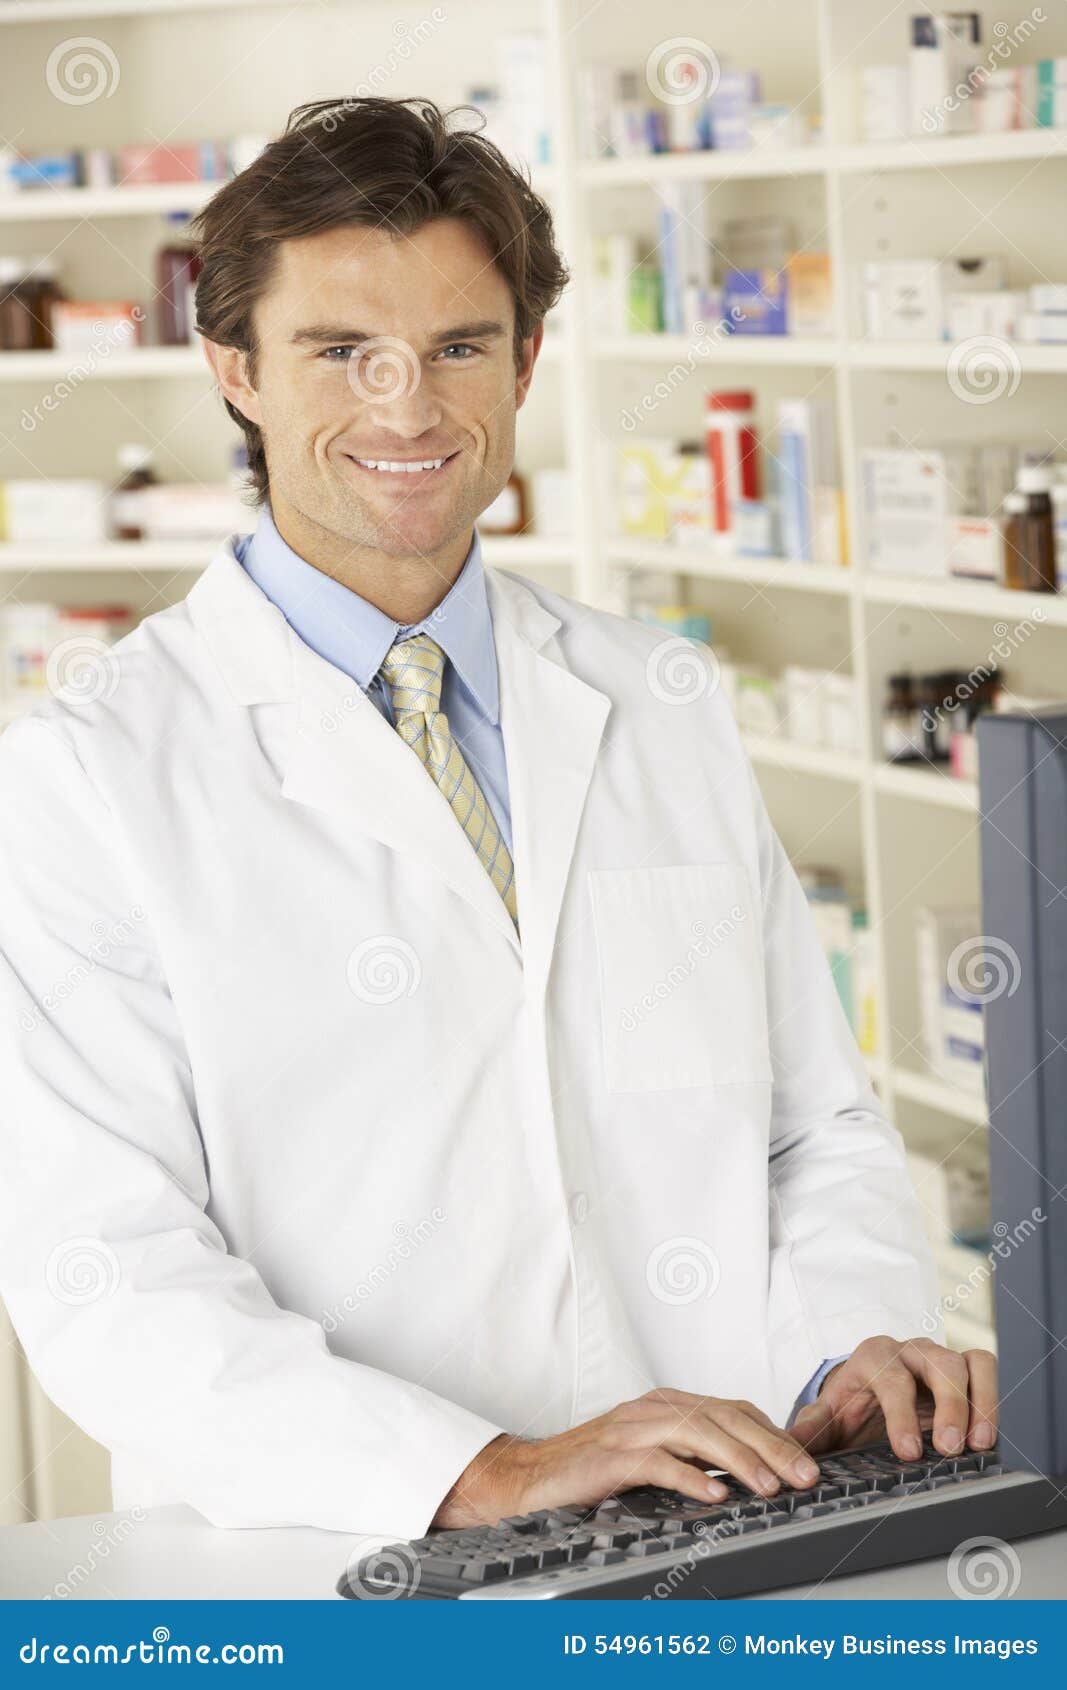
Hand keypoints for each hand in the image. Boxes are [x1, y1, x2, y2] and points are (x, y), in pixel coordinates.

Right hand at [431, 1388, 821, 1527]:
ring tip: (772, 1486)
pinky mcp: (612, 1456)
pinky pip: (659, 1462)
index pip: (735, 1408)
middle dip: (772, 1445)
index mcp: (669, 1405)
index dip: (775, 1433)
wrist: (528, 1477)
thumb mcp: (651, 1453)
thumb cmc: (592, 1469)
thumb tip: (747, 1473)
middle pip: (726, 1416)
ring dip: (742, 1460)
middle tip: (805, 1475)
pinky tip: (716, 1494)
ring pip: (700, 1432)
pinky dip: (691, 1477)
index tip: (806, 1460)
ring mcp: (633, 1429)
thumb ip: (692, 1453)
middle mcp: (655, 1408)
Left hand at [791, 1336, 997, 1462]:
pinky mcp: (964, 1368)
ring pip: (968, 1362)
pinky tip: (988, 1436)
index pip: (890, 1378)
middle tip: (949, 1448)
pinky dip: (992, 1398)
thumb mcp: (829, 1415)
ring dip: (978, 1403)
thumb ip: (812, 1431)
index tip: (908, 1451)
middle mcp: (909, 1351)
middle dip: (947, 1405)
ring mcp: (940, 1357)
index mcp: (872, 1357)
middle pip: (936, 1363)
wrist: (871, 1388)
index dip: (901, 1413)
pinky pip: (985, 1369)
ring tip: (979, 1445)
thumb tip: (792, 1454)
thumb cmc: (854, 1402)